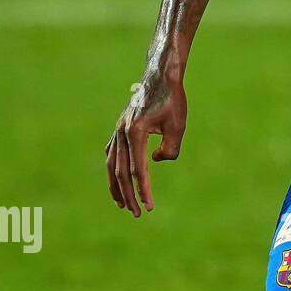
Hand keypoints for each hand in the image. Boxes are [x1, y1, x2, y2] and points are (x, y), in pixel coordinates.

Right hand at [104, 71, 186, 217]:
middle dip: (129, 195)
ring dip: (116, 186)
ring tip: (122, 204)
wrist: (160, 77)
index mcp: (135, 132)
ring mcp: (117, 130)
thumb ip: (170, 147)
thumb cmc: (172, 100)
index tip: (149, 206)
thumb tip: (155, 161)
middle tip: (138, 213)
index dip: (144, 190)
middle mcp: (122, 132)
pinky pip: (111, 155)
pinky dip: (113, 170)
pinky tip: (117, 181)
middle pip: (122, 172)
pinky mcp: (119, 129)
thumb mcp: (178, 124)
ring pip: (112, 165)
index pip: (139, 170)